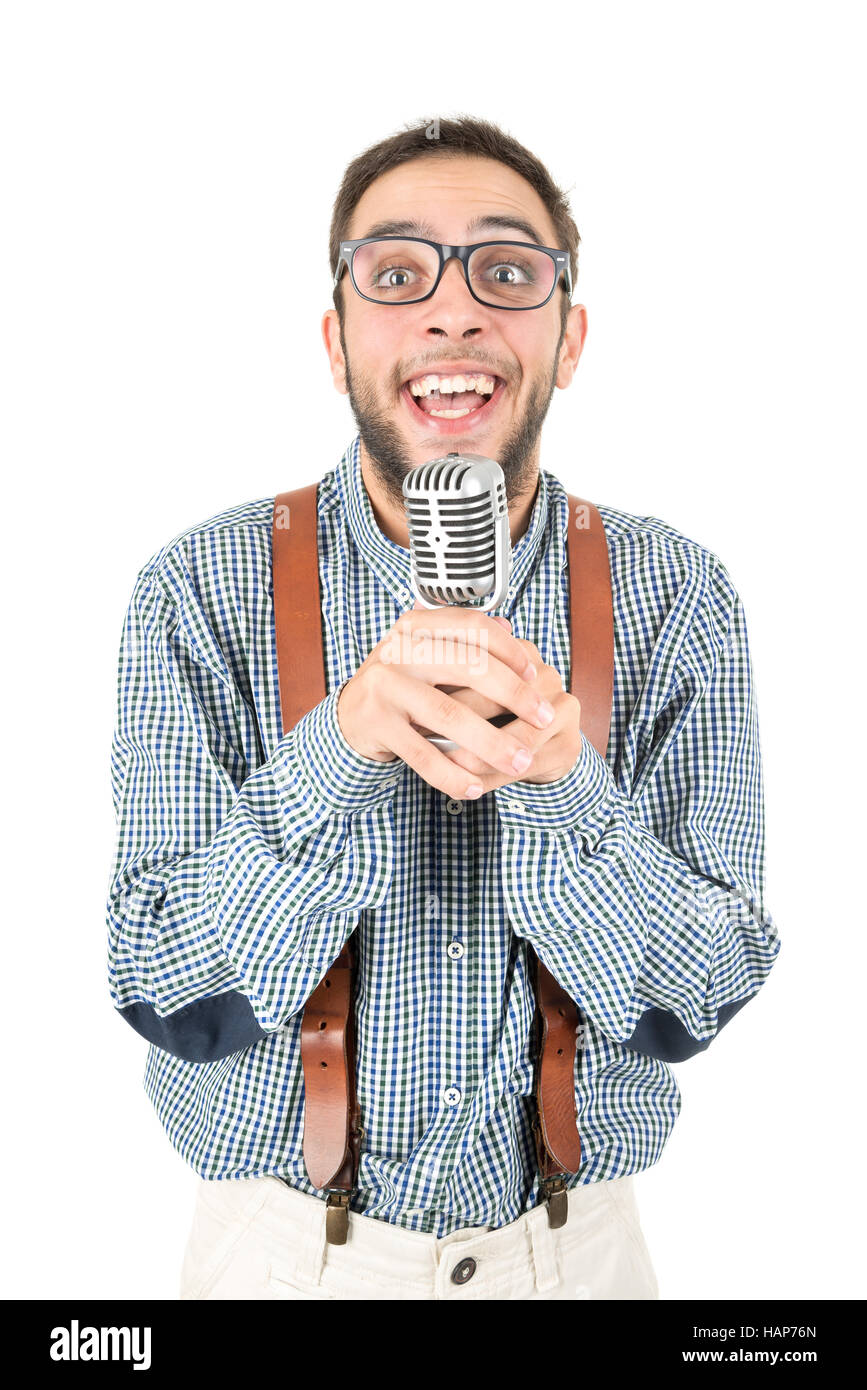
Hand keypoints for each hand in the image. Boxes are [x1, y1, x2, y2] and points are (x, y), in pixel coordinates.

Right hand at [335, 604, 558, 799]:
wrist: (350, 716)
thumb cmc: (402, 683)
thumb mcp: (428, 653)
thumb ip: (465, 641)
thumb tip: (512, 627)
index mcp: (417, 626)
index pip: (473, 627)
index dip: (510, 650)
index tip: (536, 673)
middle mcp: (398, 650)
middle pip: (469, 667)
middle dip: (515, 696)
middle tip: (545, 718)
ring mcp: (384, 686)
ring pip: (449, 714)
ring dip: (492, 743)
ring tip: (521, 762)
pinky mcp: (376, 723)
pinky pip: (422, 754)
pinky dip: (452, 774)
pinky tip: (475, 787)